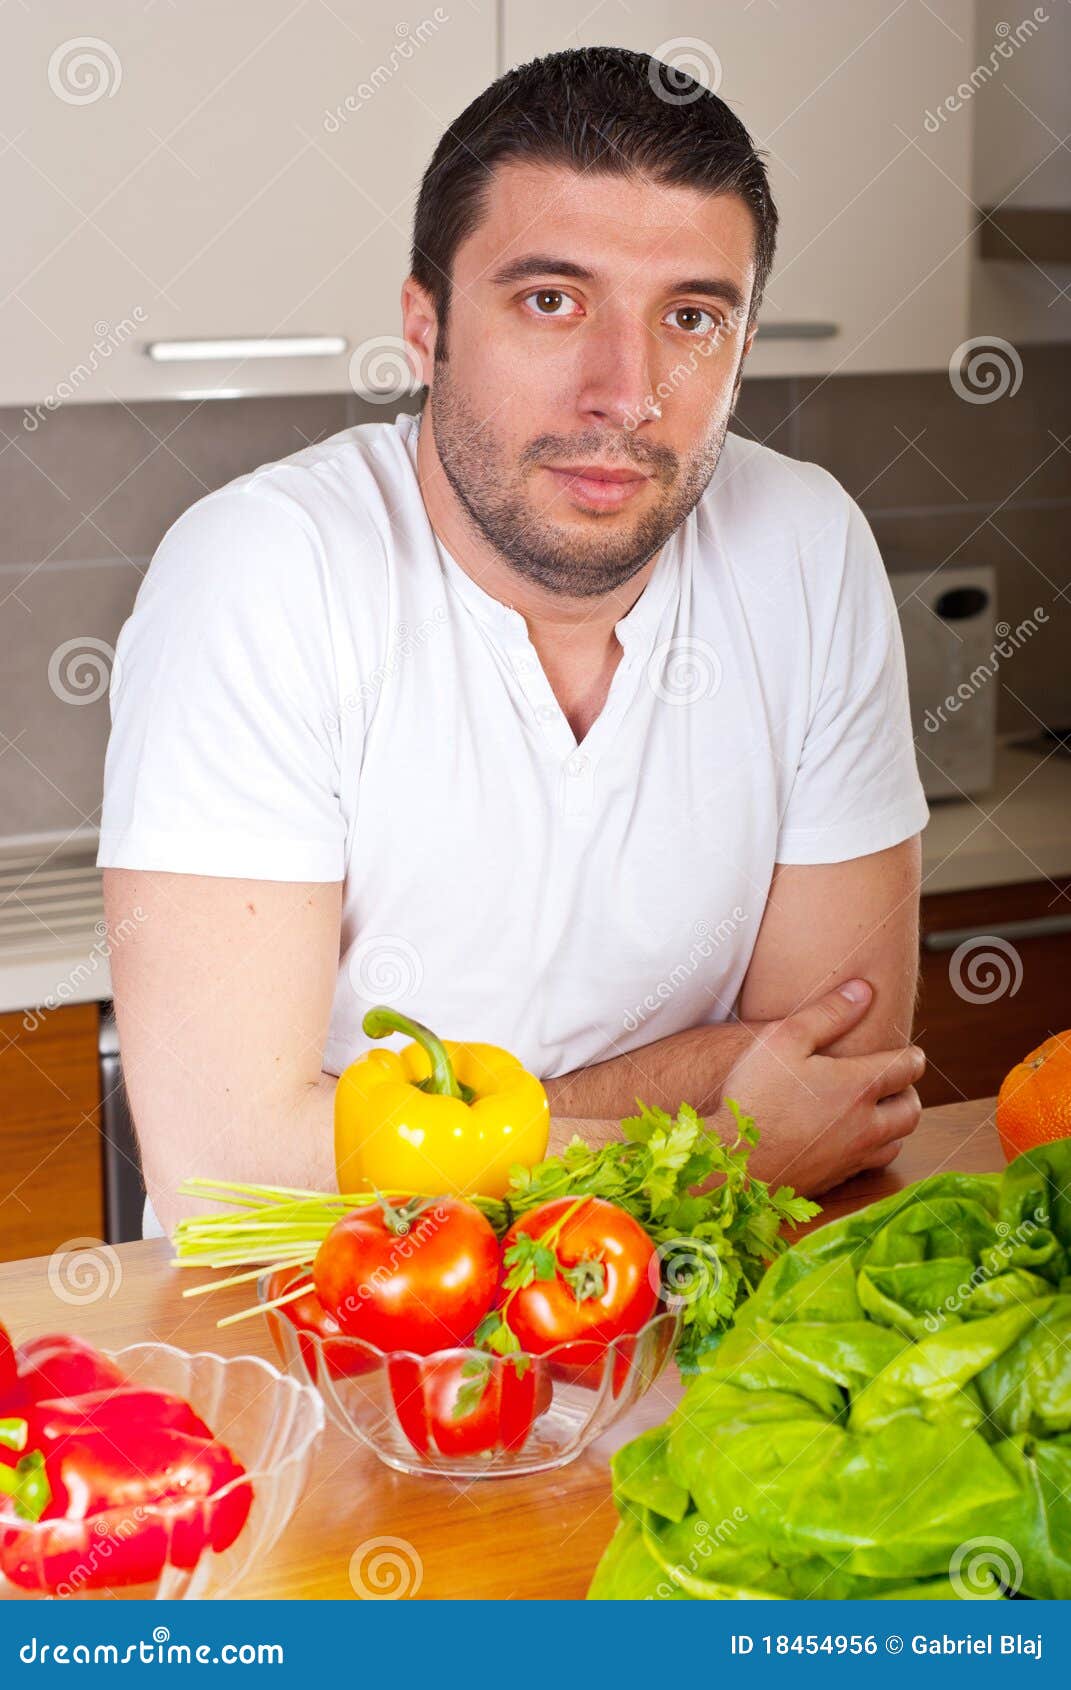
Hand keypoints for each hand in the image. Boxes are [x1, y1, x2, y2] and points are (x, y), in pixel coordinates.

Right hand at [712, 979, 924, 1194]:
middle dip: (909, 1092)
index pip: (908, 1069)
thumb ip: (828, 1013)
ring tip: (877, 1111)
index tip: (910, 1052)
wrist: (733, 1159)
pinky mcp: (836, 1179)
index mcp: (859, 1087)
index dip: (913, 1057)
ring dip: (894, 1125)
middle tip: (896, 1082)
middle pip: (911, 1111)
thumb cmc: (754, 1093)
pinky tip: (851, 1139)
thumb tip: (863, 990)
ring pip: (896, 1142)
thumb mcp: (784, 1039)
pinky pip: (869, 1165)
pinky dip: (871, 1149)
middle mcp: (866, 1125)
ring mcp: (852, 1157)